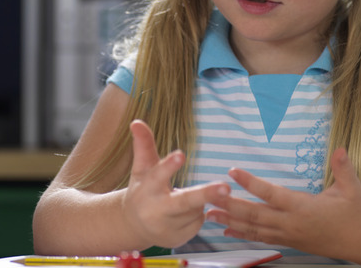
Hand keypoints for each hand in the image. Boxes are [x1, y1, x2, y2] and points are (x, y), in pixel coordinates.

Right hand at [122, 120, 230, 248]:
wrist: (134, 226)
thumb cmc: (143, 190)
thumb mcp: (142, 168)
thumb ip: (144, 146)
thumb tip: (137, 121)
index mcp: (147, 189)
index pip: (158, 176)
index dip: (169, 166)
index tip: (180, 155)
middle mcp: (157, 210)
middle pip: (185, 202)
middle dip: (206, 194)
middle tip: (226, 188)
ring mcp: (169, 227)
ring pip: (197, 208)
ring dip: (196, 201)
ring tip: (180, 198)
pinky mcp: (180, 238)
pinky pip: (199, 221)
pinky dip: (196, 214)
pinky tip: (183, 214)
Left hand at [207, 148, 360, 258]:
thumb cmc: (356, 212)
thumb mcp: (352, 188)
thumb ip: (343, 168)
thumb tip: (341, 149)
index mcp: (304, 207)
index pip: (271, 193)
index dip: (250, 183)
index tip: (232, 171)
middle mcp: (292, 223)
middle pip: (255, 214)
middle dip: (229, 205)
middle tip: (209, 196)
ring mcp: (288, 235)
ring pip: (253, 228)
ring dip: (230, 221)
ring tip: (209, 215)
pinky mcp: (289, 242)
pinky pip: (261, 238)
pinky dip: (242, 234)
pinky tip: (227, 230)